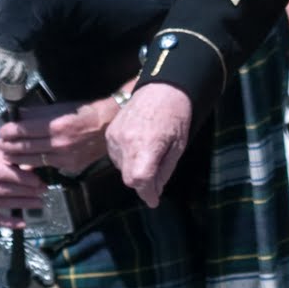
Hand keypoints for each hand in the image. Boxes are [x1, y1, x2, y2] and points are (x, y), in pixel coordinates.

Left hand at [0, 98, 117, 174]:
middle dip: (8, 146)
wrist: (110, 125)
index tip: (2, 131)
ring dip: (16, 158)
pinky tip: (26, 162)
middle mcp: (59, 144)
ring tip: (7, 154)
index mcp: (56, 126)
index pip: (24, 130)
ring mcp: (64, 158)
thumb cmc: (85, 112)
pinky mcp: (69, 167)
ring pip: (32, 161)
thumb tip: (19, 115)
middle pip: (24, 148)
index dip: (9, 131)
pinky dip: (34, 164)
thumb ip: (39, 113)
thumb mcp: (62, 107)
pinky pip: (46, 167)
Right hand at [0, 138, 47, 226]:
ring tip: (39, 203)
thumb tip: (30, 168)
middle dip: (27, 192)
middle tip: (44, 191)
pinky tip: (21, 223)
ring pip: (1, 203)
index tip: (40, 181)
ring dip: (22, 204)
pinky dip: (6, 222)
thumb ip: (7, 160)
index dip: (25, 179)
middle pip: (6, 191)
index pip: (6, 175)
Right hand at [107, 84, 191, 207]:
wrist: (162, 87)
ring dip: (134, 169)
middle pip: (128, 178)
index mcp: (145, 146)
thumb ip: (165, 170)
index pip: (139, 180)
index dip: (146, 193)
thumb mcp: (179, 145)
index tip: (154, 200)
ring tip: (149, 155)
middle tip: (155, 179)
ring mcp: (114, 137)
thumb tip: (155, 190)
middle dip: (142, 183)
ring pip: (121, 167)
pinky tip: (138, 147)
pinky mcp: (110, 132)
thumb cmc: (176, 114)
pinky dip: (126, 157)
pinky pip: (115, 154)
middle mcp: (125, 143)